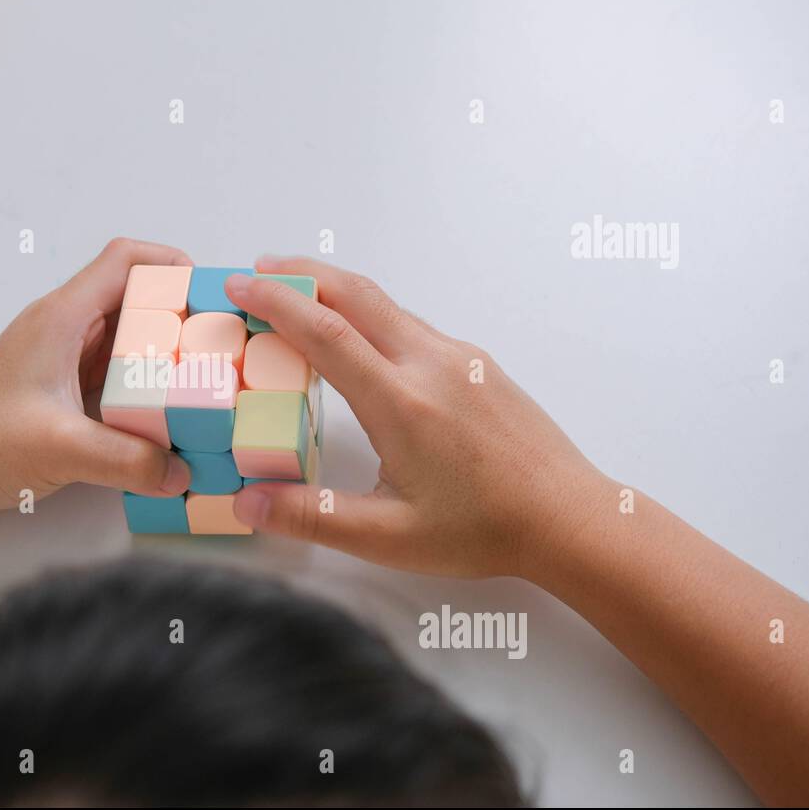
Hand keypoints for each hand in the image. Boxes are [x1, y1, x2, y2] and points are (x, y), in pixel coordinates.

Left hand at [0, 239, 192, 518]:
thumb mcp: (60, 450)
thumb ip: (126, 461)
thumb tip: (180, 472)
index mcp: (62, 318)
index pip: (125, 261)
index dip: (172, 266)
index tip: (210, 296)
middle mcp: (64, 329)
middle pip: (135, 297)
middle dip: (180, 315)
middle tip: (220, 345)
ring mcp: (62, 357)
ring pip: (127, 336)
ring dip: (164, 352)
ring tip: (206, 377)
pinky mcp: (61, 387)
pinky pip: (115, 370)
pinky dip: (144, 382)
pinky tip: (168, 410)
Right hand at [226, 257, 609, 578]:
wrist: (569, 518)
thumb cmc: (484, 530)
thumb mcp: (388, 537)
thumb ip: (313, 516)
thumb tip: (247, 502)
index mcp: (401, 401)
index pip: (324, 332)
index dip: (275, 303)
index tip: (239, 286)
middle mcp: (430, 364)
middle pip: (354, 294)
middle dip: (300, 274)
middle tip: (256, 272)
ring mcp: (459, 358)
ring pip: (384, 305)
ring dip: (334, 291)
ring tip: (296, 298)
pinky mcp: (478, 364)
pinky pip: (410, 324)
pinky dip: (368, 314)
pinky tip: (356, 340)